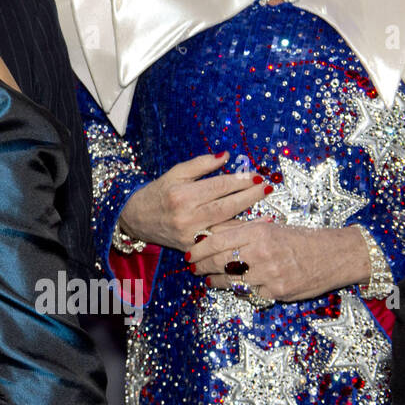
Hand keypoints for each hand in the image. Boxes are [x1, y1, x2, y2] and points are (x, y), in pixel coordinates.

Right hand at [117, 152, 270, 251]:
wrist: (135, 219)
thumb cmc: (157, 193)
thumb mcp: (174, 174)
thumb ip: (201, 164)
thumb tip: (226, 156)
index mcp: (182, 195)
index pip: (218, 186)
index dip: (240, 180)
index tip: (257, 175)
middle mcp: (186, 216)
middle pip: (226, 206)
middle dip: (250, 197)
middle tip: (268, 188)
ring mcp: (190, 235)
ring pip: (226, 228)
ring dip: (250, 221)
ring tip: (270, 214)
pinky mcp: (192, 248)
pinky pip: (219, 242)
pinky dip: (237, 238)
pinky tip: (252, 233)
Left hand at [189, 221, 369, 301]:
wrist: (334, 255)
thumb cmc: (299, 238)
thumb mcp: (269, 227)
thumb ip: (240, 229)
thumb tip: (209, 231)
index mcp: (258, 231)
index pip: (217, 241)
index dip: (198, 249)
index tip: (189, 253)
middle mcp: (262, 252)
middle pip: (220, 261)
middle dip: (202, 266)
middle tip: (193, 267)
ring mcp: (270, 274)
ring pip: (231, 280)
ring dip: (216, 281)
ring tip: (208, 279)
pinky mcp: (278, 292)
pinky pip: (250, 294)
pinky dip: (239, 291)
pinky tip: (232, 288)